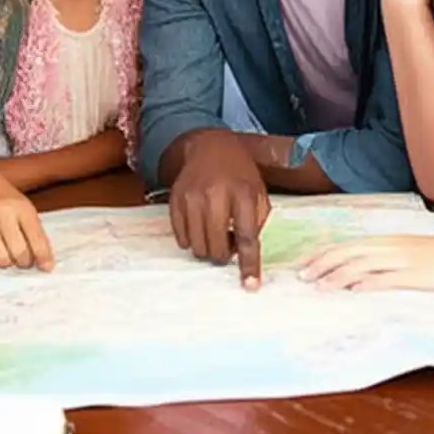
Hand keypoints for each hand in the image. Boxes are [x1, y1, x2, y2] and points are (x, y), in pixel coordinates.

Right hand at [0, 170, 54, 270]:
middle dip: (24, 261)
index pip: (37, 239)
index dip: (43, 257)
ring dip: (7, 262)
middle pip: (19, 252)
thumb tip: (45, 265)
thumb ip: (36, 235)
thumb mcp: (26, 209)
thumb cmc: (6, 201)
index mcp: (22, 208)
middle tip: (22, 259)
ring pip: (0, 258)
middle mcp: (2, 213)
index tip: (46, 267)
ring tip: (7, 255)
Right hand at [169, 130, 269, 289]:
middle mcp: (216, 195)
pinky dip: (192, 240)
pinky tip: (201, 226)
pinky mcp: (175, 201)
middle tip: (229, 243)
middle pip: (218, 247)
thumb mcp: (258, 192)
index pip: (247, 237)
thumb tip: (247, 255)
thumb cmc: (239, 173)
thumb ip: (257, 222)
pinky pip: (182, 238)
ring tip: (215, 233)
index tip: (250, 285)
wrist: (209, 147)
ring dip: (208, 249)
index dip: (249, 264)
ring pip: (197, 247)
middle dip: (225, 255)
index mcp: (243, 193)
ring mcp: (192, 198)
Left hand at [298, 236, 433, 291]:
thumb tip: (370, 269)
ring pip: (363, 265)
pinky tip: (353, 291)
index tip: (306, 261)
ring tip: (319, 285)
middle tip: (302, 275)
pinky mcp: (419, 277)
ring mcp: (406, 261)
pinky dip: (368, 284)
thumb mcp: (418, 250)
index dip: (326, 252)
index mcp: (393, 239)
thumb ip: (393, 256)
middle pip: (350, 252)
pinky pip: (388, 279)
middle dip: (323, 263)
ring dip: (337, 275)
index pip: (350, 243)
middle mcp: (395, 247)